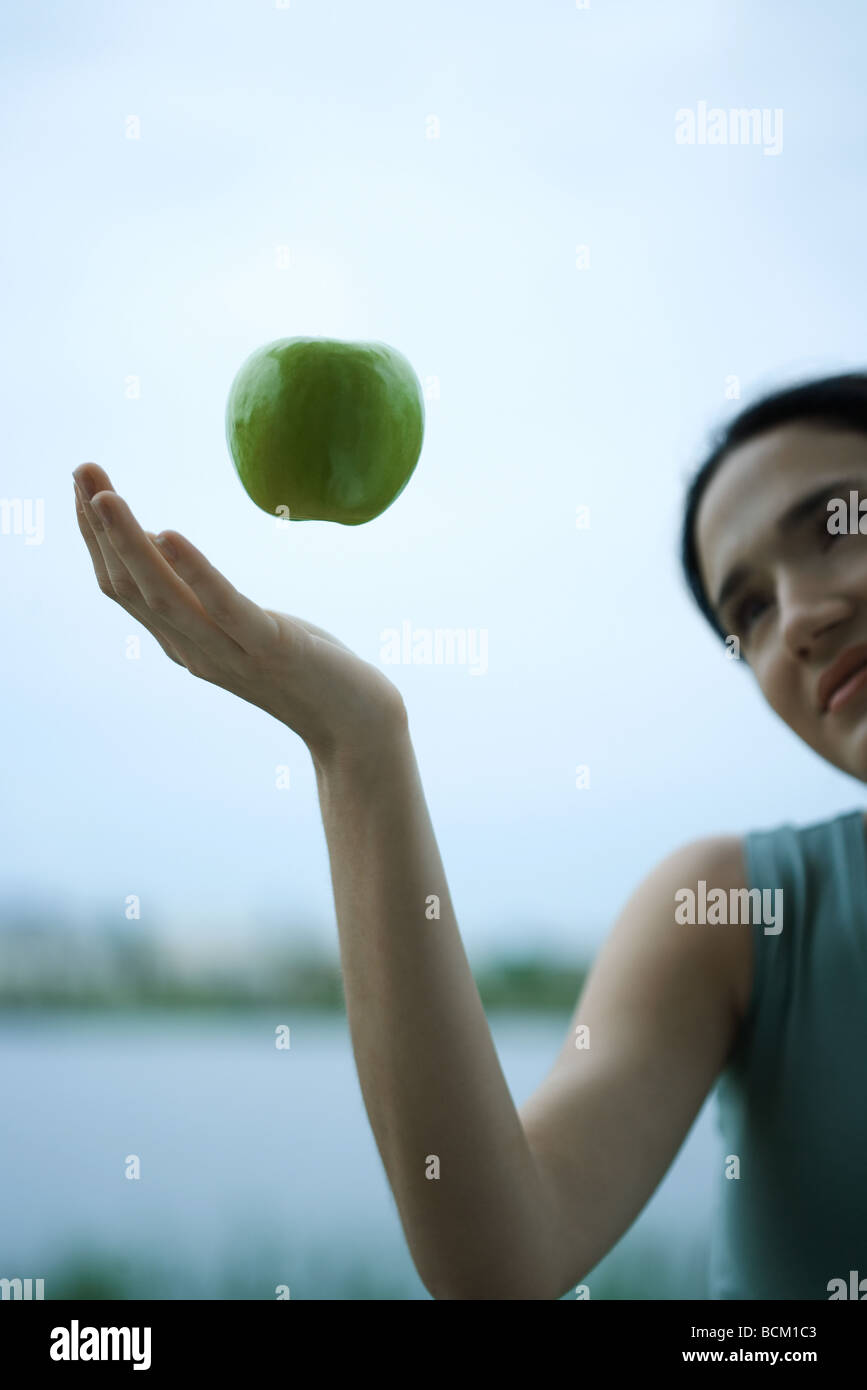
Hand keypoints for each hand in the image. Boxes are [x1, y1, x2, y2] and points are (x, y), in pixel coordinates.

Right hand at [73, 463, 406, 763]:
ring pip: (163, 597)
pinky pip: (224, 607)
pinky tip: (170, 534)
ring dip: (128, 544)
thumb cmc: (304, 667)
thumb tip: (157, 537)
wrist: (355, 726)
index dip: (98, 538)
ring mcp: (229, 653)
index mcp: (183, 643)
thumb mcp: (241, 625)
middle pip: (130, 587)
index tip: (83, 484)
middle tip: (82, 470)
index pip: (124, 588)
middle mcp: (194, 650)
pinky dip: (194, 571)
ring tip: (107, 497)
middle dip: (101, 528)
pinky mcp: (271, 649)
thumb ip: (198, 594)